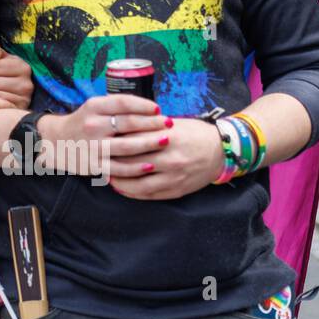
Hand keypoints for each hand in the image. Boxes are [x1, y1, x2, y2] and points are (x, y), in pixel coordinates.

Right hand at [39, 95, 170, 167]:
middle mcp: (92, 125)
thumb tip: (150, 108)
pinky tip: (150, 166)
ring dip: (149, 143)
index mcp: (93, 107)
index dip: (143, 105)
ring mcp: (93, 146)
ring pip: (127, 146)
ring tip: (165, 140)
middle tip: (169, 124)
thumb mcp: (94, 107)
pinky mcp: (94, 165)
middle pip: (128, 123)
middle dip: (152, 123)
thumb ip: (116, 106)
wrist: (57, 142)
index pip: (122, 103)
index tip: (158, 109)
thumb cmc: (84, 123)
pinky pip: (120, 168)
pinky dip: (136, 168)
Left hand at [107, 117, 223, 199]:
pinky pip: (148, 195)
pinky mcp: (176, 190)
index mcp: (166, 138)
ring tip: (106, 175)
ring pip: (137, 183)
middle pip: (131, 163)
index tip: (100, 141)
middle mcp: (169, 159)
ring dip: (118, 181)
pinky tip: (121, 187)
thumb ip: (146, 126)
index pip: (132, 141)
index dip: (113, 142)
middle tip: (96, 160)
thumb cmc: (193, 133)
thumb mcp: (171, 124)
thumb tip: (119, 126)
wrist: (221, 151)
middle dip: (112, 162)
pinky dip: (132, 192)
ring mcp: (173, 177)